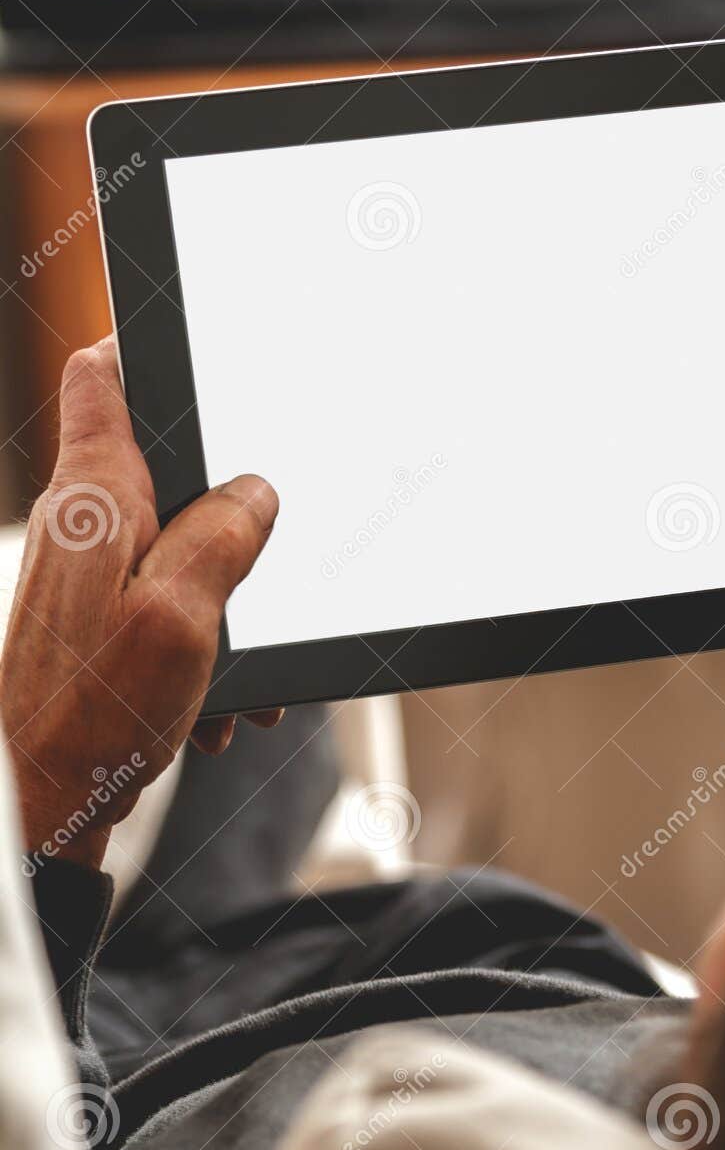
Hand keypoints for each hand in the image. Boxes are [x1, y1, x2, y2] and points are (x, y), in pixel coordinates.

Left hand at [0, 337, 281, 867]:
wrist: (39, 797)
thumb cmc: (89, 712)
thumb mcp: (181, 616)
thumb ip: (222, 537)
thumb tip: (254, 494)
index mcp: (96, 496)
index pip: (99, 379)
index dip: (144, 351)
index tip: (197, 358)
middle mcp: (83, 522)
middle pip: (161, 468)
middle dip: (226, 513)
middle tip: (260, 560)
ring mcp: (86, 573)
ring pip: (172, 546)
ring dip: (221, 599)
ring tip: (232, 667)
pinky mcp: (93, 621)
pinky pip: (163, 604)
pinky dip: (198, 643)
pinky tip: (210, 699)